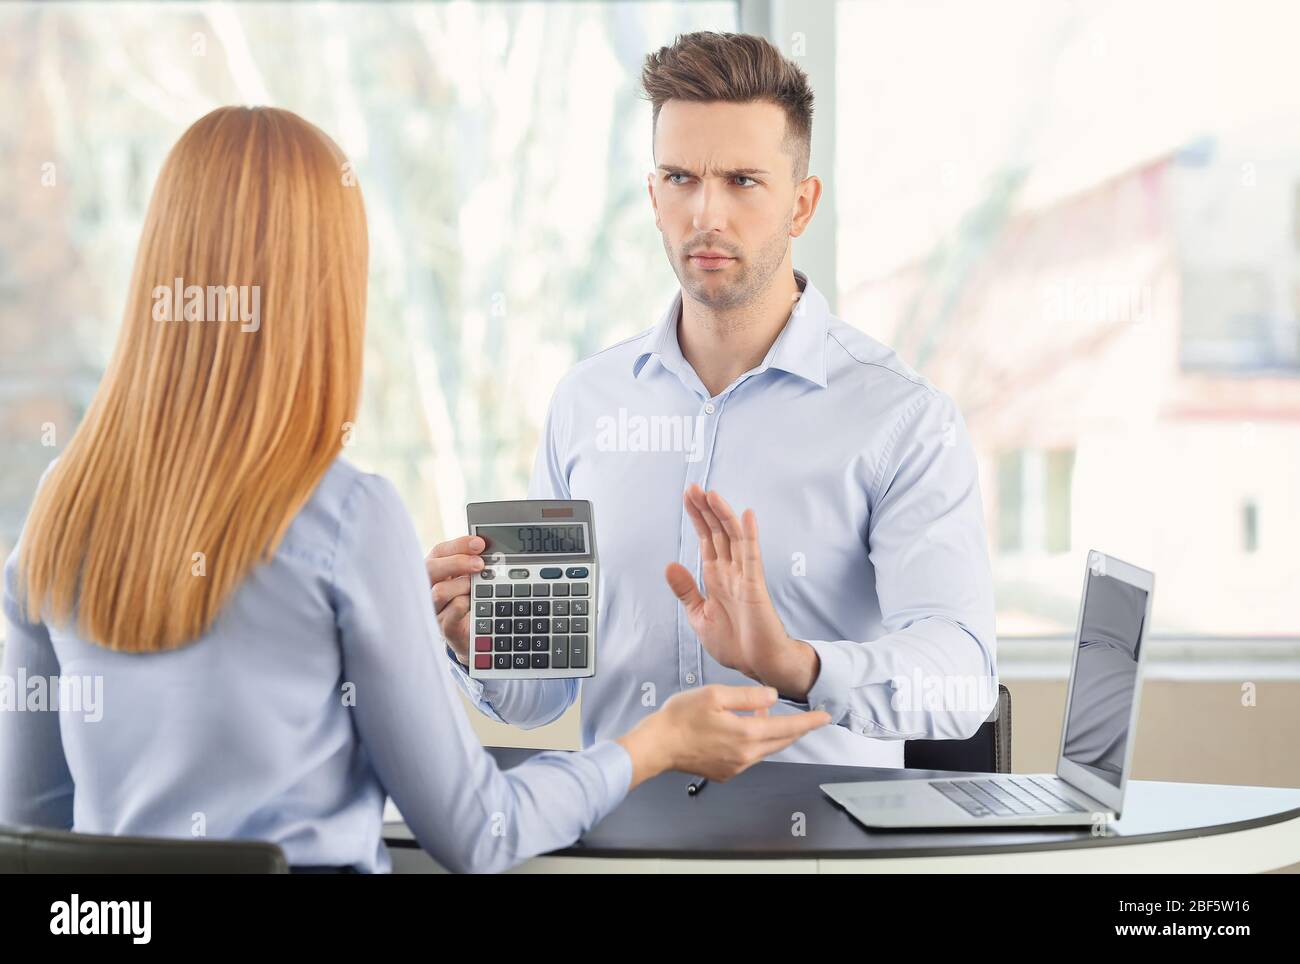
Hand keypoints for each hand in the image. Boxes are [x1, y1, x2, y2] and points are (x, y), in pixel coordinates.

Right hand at [425, 535, 485, 665]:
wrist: (472, 634)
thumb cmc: (469, 599)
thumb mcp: (471, 578)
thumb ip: (474, 562)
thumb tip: (486, 548)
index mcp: (436, 570)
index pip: (440, 551)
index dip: (459, 545)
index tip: (479, 544)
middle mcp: (429, 587)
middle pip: (431, 568)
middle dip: (457, 562)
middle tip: (480, 564)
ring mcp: (434, 608)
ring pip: (439, 591)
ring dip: (462, 587)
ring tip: (475, 590)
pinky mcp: (444, 626)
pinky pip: (450, 613)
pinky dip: (464, 607)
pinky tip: (472, 605)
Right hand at [615, 684, 830, 787]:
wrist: (657, 746)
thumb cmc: (680, 718)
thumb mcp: (716, 695)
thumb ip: (749, 696)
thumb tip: (772, 697)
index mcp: (746, 734)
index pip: (788, 727)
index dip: (809, 721)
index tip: (826, 717)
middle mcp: (745, 755)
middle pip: (781, 741)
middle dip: (797, 729)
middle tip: (810, 718)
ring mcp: (735, 767)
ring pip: (766, 749)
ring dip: (772, 733)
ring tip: (765, 714)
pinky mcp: (724, 773)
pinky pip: (750, 757)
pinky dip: (755, 742)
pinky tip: (745, 729)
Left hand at [665, 486, 819, 699]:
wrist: (757, 665)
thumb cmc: (734, 643)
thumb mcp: (699, 615)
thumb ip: (685, 590)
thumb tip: (670, 565)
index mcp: (715, 577)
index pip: (705, 539)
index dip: (697, 518)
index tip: (688, 498)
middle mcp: (729, 571)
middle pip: (717, 532)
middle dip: (705, 509)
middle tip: (694, 487)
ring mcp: (743, 575)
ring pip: (732, 538)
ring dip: (722, 515)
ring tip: (712, 494)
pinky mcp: (755, 585)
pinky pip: (751, 556)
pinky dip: (749, 535)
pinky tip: (747, 515)